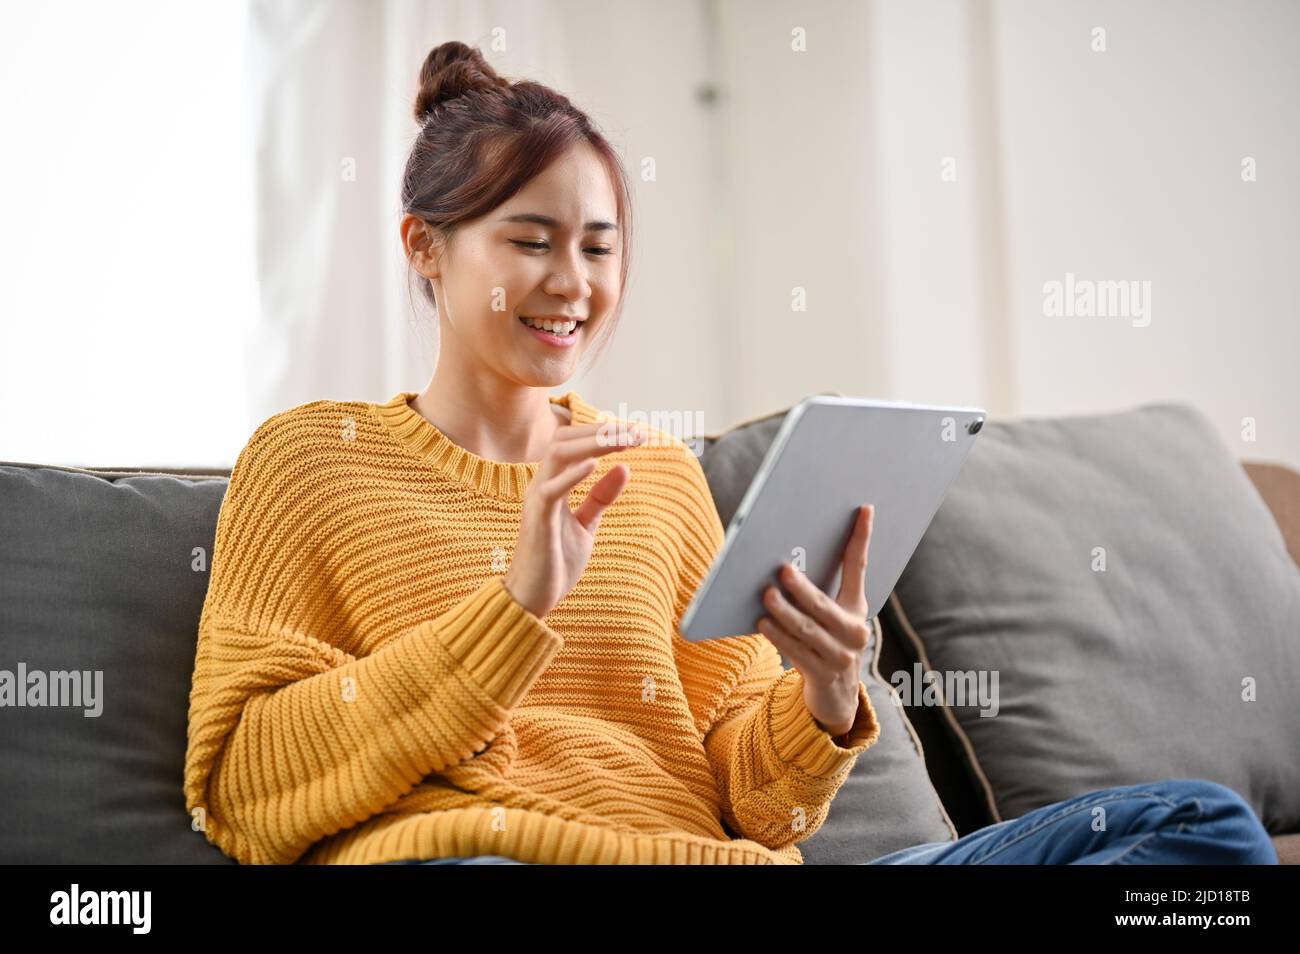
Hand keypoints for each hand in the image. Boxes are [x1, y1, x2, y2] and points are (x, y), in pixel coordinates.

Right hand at [502, 420, 644, 617]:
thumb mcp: (586, 525)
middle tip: (637, 431)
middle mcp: (541, 485)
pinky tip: (595, 465)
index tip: (636, 433)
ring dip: (593, 443)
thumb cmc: (554, 563)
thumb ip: (600, 498)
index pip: (573, 443)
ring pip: (559, 455)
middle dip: (601, 431)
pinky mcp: (538, 521)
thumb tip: (624, 468)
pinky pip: (552, 491)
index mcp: (552, 484)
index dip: (602, 433)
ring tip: (623, 439)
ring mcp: (537, 500)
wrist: (530, 599)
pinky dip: (572, 475)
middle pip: (565, 440)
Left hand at [755, 504, 874, 737]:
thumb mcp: (828, 618)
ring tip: (766, 596)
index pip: (859, 567)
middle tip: (783, 570)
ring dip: (784, 612)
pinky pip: (797, 652)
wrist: (835, 698)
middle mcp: (854, 631)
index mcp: (857, 608)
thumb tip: (785, 560)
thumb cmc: (824, 643)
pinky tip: (763, 624)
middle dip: (802, 587)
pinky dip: (778, 636)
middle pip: (823, 604)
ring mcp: (840, 656)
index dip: (861, 537)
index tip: (864, 509)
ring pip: (807, 629)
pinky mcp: (824, 676)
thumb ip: (816, 594)